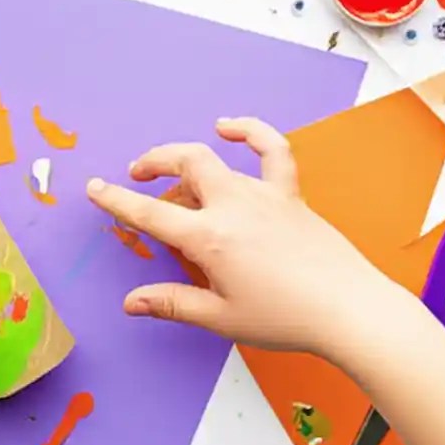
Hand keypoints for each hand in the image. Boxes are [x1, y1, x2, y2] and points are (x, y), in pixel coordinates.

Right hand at [86, 117, 410, 359]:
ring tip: (176, 180)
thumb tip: (133, 303)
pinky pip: (271, 150)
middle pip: (183, 163)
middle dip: (152, 163)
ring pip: (216, 160)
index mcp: (209, 238)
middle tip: (135, 175)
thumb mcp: (220, 317)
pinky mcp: (290, 195)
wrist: (349, 310)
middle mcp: (233, 206)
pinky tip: (230, 127)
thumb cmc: (287, 318)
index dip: (116, 200)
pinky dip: (250, 131)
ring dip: (189, 163)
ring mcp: (264, 194)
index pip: (150, 213)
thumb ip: (172, 303)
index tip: (95, 188)